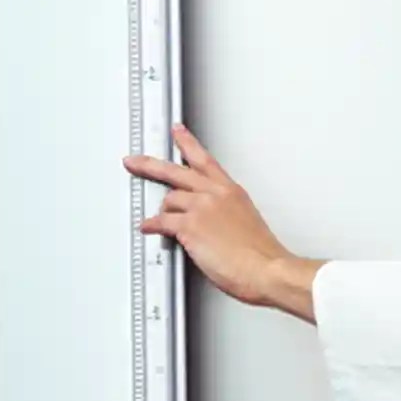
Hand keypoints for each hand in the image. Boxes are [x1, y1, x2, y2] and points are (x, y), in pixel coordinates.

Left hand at [123, 125, 318, 318]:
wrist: (266, 268)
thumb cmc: (260, 253)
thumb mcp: (245, 220)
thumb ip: (224, 212)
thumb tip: (207, 218)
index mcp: (231, 191)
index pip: (205, 160)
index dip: (188, 143)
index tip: (177, 131)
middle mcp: (215, 194)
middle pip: (175, 171)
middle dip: (149, 165)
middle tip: (133, 161)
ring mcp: (201, 208)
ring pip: (168, 200)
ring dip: (163, 213)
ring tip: (163, 222)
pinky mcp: (190, 225)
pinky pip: (161, 221)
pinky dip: (152, 226)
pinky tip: (148, 227)